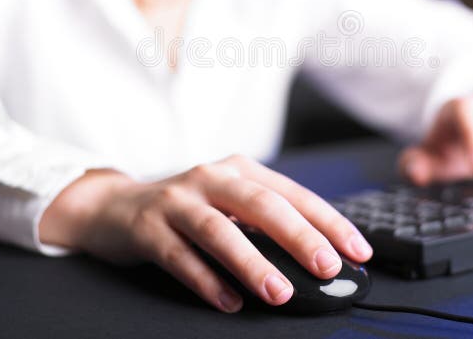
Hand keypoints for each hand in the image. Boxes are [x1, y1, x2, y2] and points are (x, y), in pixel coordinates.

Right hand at [39, 154, 372, 312]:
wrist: (115, 206)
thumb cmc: (186, 209)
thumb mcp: (228, 203)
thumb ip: (266, 222)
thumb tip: (319, 255)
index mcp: (239, 169)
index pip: (293, 193)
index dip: (328, 221)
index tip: (357, 250)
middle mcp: (210, 178)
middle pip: (260, 204)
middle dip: (298, 236)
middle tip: (326, 267)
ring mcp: (177, 201)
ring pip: (219, 230)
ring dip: (253, 262)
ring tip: (279, 292)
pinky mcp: (148, 228)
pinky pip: (179, 256)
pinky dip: (206, 280)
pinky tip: (228, 302)